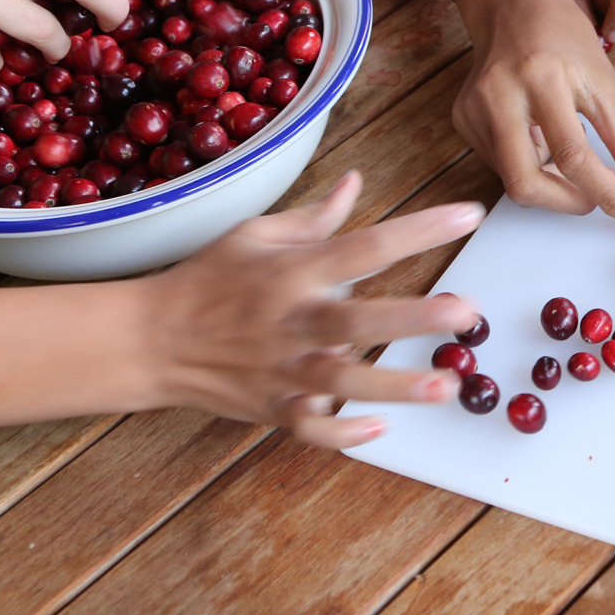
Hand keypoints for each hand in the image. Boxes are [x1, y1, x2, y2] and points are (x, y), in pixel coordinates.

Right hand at [140, 172, 486, 449]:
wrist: (146, 339)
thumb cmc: (207, 280)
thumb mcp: (255, 235)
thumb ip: (314, 216)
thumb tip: (355, 181)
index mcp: (294, 272)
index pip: (366, 245)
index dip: (420, 228)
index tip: (468, 215)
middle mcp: (293, 321)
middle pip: (359, 320)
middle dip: (414, 317)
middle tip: (466, 312)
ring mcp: (282, 370)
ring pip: (343, 382)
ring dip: (393, 385)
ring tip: (446, 387)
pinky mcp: (271, 408)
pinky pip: (309, 428)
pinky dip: (340, 434)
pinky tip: (378, 431)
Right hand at [453, 0, 614, 230]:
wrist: (511, 3)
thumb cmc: (564, 38)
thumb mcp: (605, 82)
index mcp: (543, 79)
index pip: (577, 157)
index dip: (614, 197)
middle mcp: (500, 96)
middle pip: (527, 184)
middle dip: (569, 204)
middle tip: (599, 199)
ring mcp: (474, 110)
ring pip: (515, 180)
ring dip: (553, 181)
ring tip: (568, 149)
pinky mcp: (462, 120)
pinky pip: (502, 165)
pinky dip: (532, 165)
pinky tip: (540, 137)